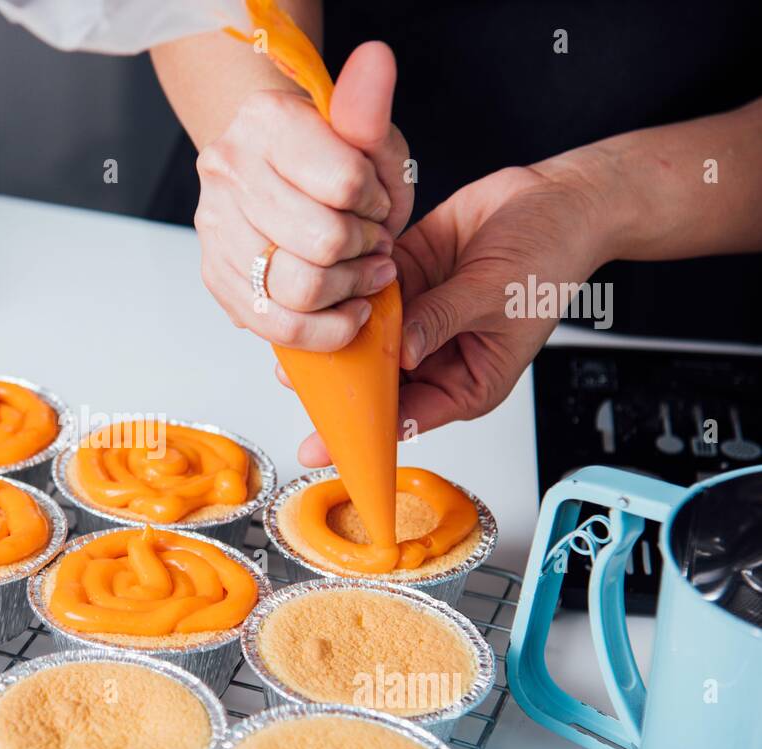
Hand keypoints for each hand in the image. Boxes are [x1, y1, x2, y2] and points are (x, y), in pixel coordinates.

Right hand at [195, 42, 413, 350]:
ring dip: (347, 292)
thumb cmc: (325, 157)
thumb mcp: (363, 133)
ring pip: (296, 290)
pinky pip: (273, 324)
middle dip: (365, 252)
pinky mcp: (215, 274)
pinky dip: (322, 330)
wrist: (273, 172)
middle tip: (374, 246)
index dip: (376, 205)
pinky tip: (346, 313)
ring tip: (363, 278)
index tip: (377, 205)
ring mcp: (214, 226)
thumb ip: (370, 107)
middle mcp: (227, 169)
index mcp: (265, 121)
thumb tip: (377, 59)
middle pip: (321, 242)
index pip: (344, 184)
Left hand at [287, 161, 612, 465]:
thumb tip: (400, 349)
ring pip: (364, 338)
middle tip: (294, 382)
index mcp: (466, 382)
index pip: (407, 417)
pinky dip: (343, 292)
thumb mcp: (495, 295)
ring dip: (333, 336)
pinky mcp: (405, 280)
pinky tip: (320, 291)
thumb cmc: (551, 257)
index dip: (364, 431)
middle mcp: (436, 355)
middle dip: (336, 382)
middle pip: (376, 382)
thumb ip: (442, 320)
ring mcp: (417, 318)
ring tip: (297, 337)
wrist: (558, 198)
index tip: (323, 445)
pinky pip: (366, 295)